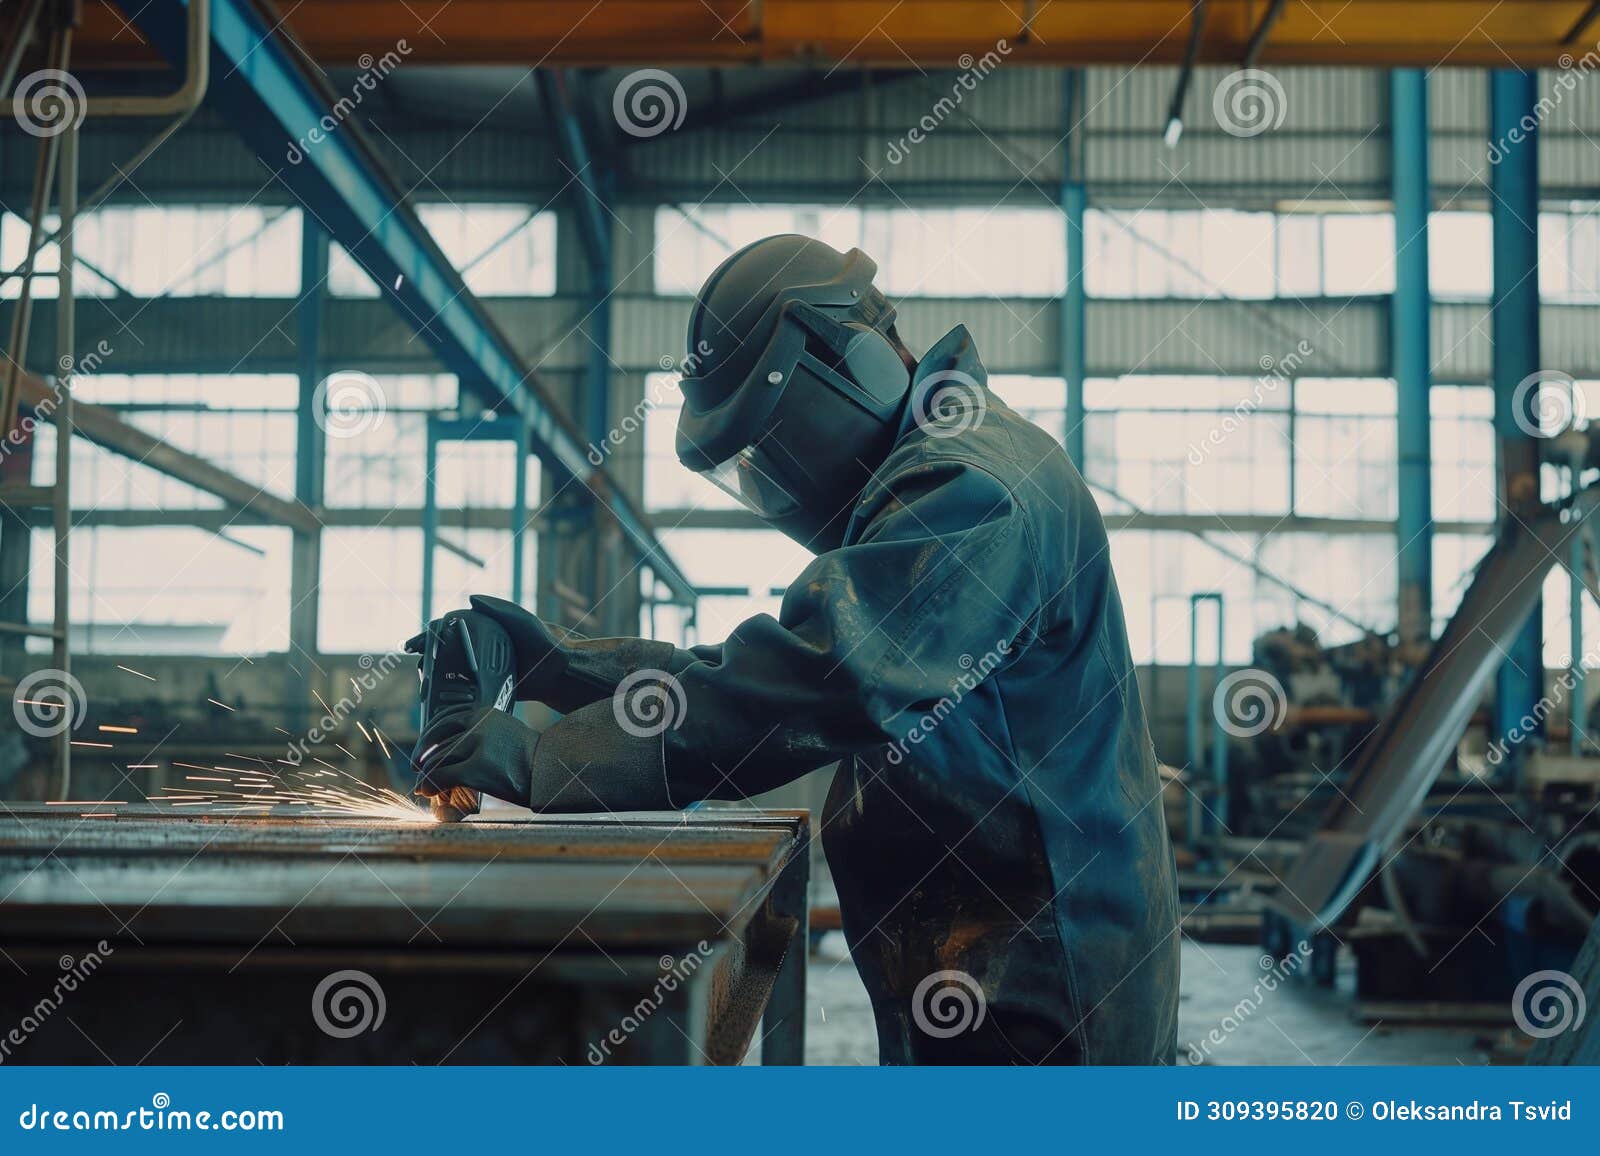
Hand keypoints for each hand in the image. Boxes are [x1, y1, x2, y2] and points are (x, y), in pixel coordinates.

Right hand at [405, 596, 571, 701]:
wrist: (559, 673)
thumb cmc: (544, 642)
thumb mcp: (524, 622)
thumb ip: (501, 609)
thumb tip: (471, 598)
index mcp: (484, 626)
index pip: (450, 626)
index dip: (430, 633)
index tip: (416, 643)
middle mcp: (479, 644)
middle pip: (445, 646)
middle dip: (426, 652)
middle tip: (415, 660)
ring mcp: (481, 664)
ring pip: (450, 666)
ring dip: (433, 671)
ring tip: (423, 678)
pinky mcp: (486, 683)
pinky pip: (463, 685)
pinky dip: (448, 688)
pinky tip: (437, 694)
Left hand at [412, 706, 540, 807]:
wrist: (550, 769)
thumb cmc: (528, 757)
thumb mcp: (502, 734)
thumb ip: (476, 737)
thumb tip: (445, 752)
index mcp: (484, 712)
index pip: (444, 720)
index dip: (427, 738)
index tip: (420, 752)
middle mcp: (479, 724)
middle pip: (439, 742)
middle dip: (426, 760)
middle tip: (419, 771)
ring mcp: (478, 745)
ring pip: (438, 759)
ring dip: (428, 775)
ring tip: (424, 785)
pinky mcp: (478, 767)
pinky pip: (443, 775)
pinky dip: (432, 784)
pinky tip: (428, 790)